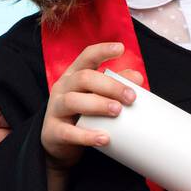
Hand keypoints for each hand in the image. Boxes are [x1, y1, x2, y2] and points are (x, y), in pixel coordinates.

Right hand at [41, 41, 143, 171]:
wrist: (58, 142)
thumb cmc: (82, 113)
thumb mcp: (97, 96)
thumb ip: (116, 85)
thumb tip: (137, 78)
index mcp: (75, 75)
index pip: (86, 57)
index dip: (102, 50)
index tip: (120, 48)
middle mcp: (63, 88)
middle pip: (84, 78)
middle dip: (110, 86)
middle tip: (131, 97)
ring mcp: (55, 109)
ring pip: (73, 101)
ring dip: (98, 105)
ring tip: (117, 111)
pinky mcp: (53, 131)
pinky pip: (68, 132)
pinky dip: (86, 136)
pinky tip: (104, 138)